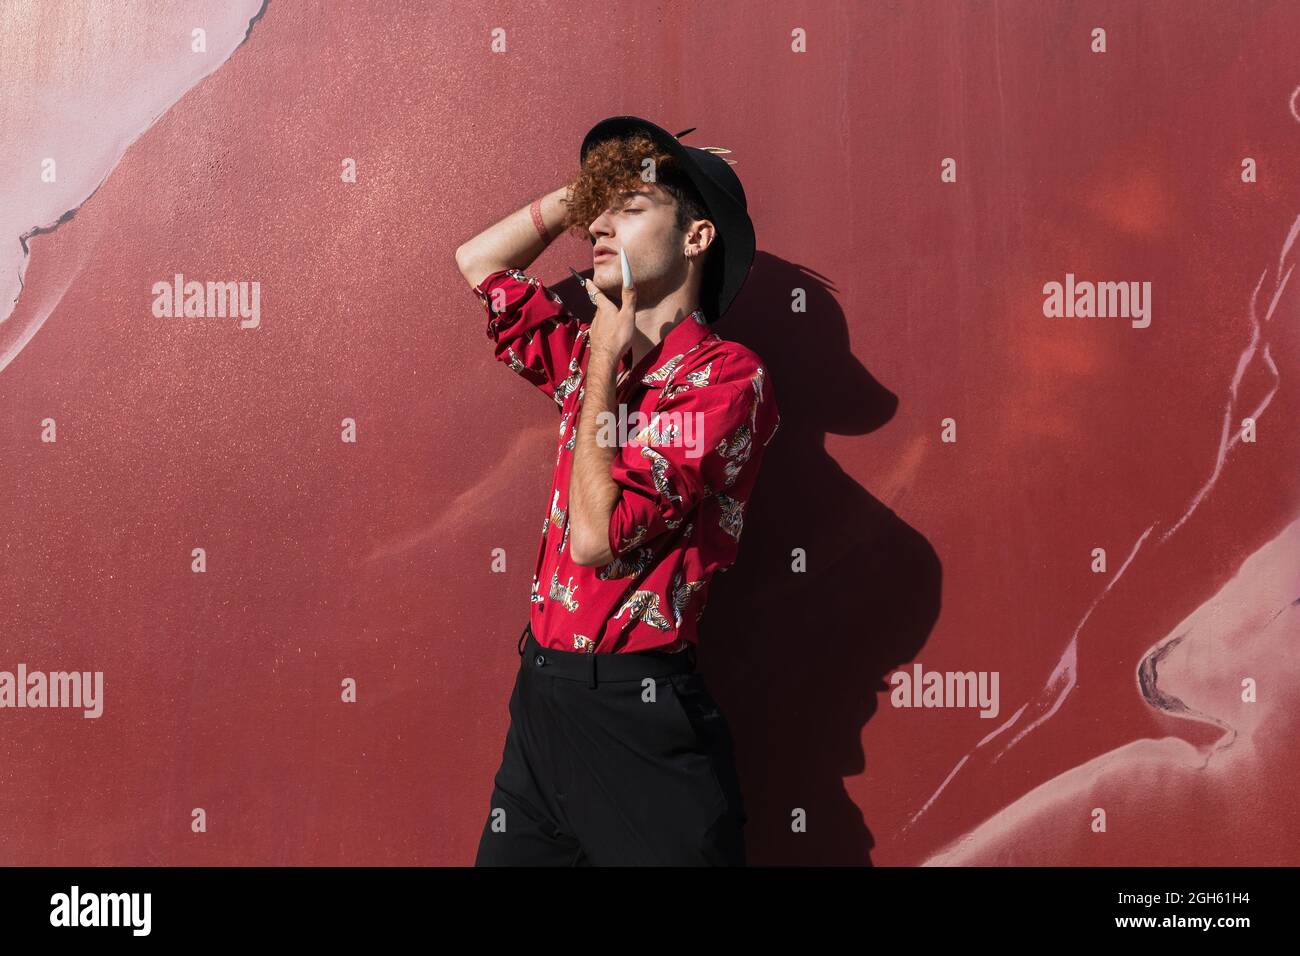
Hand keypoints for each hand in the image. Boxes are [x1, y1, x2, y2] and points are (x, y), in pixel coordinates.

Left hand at [569, 247, 635, 363]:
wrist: (605, 357)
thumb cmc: (618, 335)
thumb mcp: (627, 315)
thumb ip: (629, 298)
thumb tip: (629, 278)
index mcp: (604, 308)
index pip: (596, 293)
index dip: (592, 286)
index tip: (587, 280)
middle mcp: (597, 316)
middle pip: (600, 306)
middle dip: (603, 302)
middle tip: (607, 298)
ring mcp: (595, 328)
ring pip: (600, 318)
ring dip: (605, 316)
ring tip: (613, 317)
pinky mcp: (596, 338)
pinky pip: (601, 328)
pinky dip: (605, 327)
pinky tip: (611, 332)